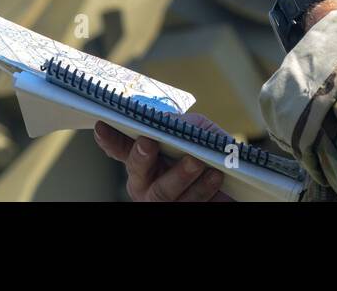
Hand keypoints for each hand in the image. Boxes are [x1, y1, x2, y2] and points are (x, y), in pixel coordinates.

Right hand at [93, 116, 233, 201]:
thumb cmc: (209, 153)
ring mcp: (163, 203)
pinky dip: (203, 188)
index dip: (109, 139)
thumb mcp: (200, 132)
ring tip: (198, 161)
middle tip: (150, 142)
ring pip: (162, 194)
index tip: (102, 126)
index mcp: (144, 161)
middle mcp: (146, 184)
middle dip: (141, 157)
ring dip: (180, 175)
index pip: (120, 149)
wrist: (234, 182)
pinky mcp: (182, 212)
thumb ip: (185, 125)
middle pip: (136, 172)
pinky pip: (188, 204)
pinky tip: (215, 176)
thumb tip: (169, 123)